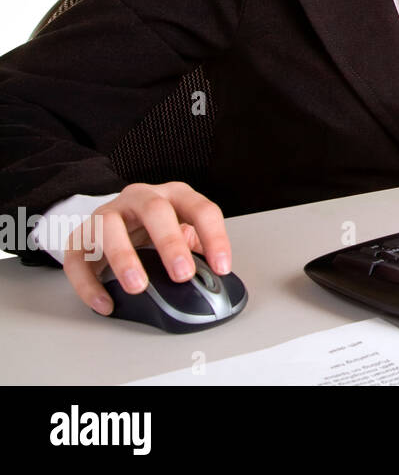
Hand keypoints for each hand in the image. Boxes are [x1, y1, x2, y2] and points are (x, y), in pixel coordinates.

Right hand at [60, 182, 231, 316]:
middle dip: (170, 243)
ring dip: (125, 257)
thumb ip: (197, 250)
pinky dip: (89, 284)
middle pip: (155, 210)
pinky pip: (77, 259)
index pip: (201, 209)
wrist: (115, 221)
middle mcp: (141, 198)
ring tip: (138, 286)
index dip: (214, 237)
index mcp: (175, 196)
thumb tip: (214, 280)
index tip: (221, 267)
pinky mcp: (79, 237)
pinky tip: (105, 303)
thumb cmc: (155, 229)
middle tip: (183, 274)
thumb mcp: (183, 232)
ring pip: (109, 227)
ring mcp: (107, 214)